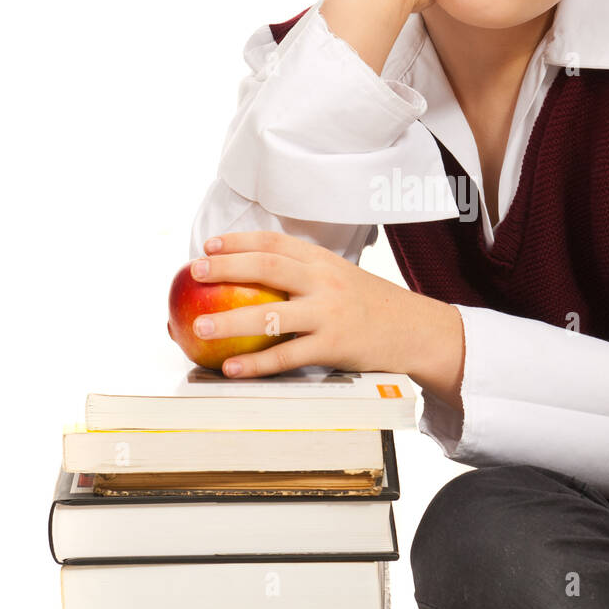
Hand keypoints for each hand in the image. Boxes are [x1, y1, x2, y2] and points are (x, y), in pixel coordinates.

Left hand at [189, 231, 414, 377]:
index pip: (275, 242)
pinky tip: (231, 367)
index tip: (209, 246)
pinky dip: (256, 364)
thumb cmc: (368, 306)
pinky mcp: (333, 346)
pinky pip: (287, 356)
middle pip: (267, 267)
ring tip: (199, 328)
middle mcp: (324, 281)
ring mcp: (328, 314)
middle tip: (194, 273)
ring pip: (272, 316)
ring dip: (231, 321)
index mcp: (322, 260)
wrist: (414, 330)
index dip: (239, 241)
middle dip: (227, 268)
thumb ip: (303, 276)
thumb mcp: (340, 277)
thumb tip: (252, 281)